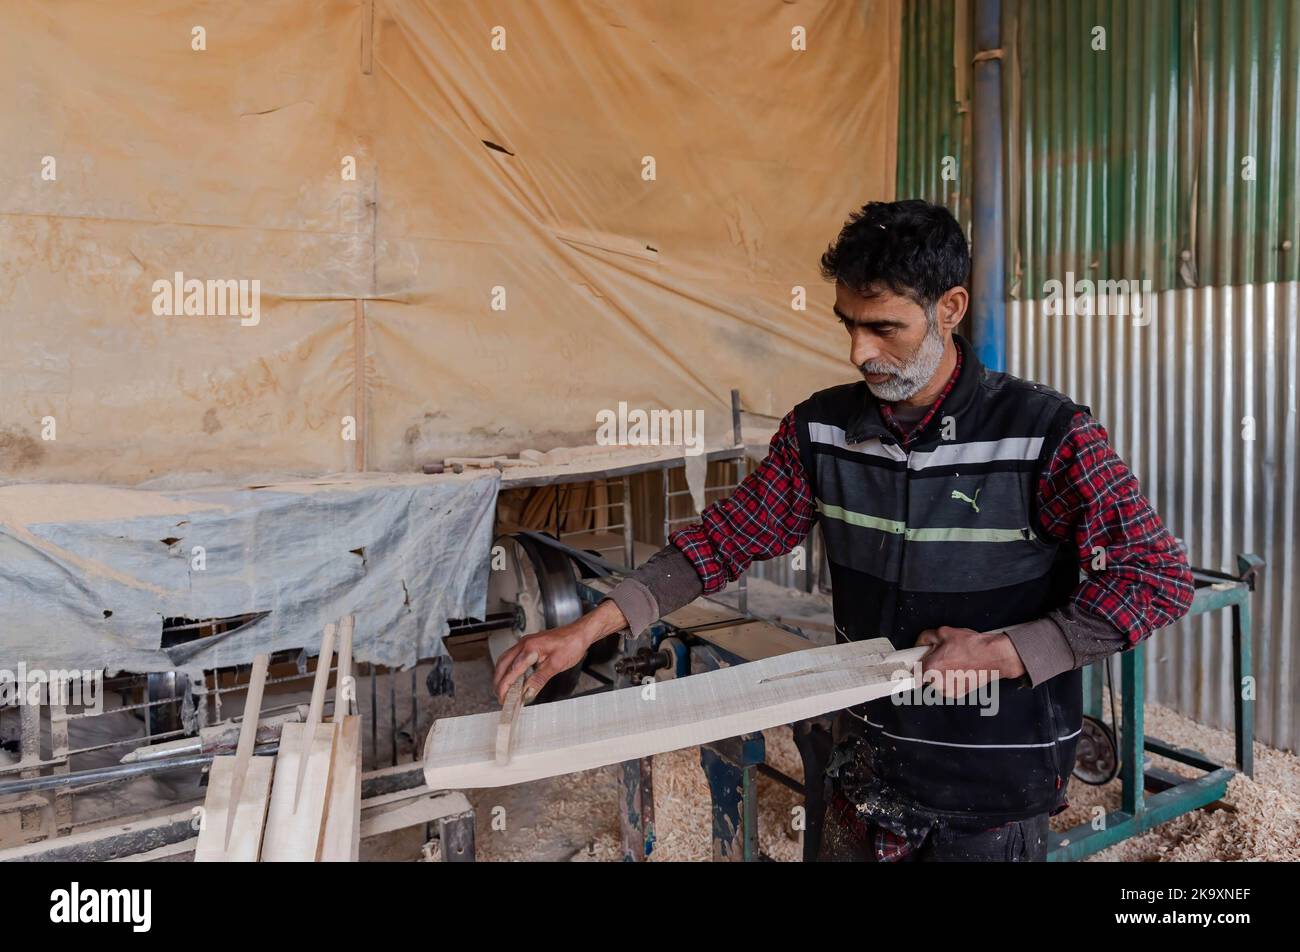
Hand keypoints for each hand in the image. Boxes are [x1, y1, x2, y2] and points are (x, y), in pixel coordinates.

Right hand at [493, 600, 627, 703]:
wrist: (580, 633)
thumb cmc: (571, 644)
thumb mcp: (556, 665)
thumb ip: (539, 679)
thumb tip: (527, 693)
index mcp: (529, 648)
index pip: (512, 671)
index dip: (505, 687)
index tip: (502, 699)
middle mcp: (524, 644)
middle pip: (503, 664)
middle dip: (498, 682)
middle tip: (500, 697)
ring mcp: (525, 643)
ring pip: (505, 660)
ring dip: (501, 675)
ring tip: (503, 690)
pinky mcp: (529, 645)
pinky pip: (513, 657)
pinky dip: (509, 669)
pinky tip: (512, 677)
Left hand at [914, 626, 1025, 697]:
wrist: (994, 657)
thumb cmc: (971, 646)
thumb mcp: (944, 633)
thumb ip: (925, 638)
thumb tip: (918, 644)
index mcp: (930, 669)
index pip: (912, 673)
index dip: (913, 667)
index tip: (909, 668)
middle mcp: (937, 683)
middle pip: (925, 676)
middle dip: (931, 667)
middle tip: (943, 657)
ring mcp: (947, 691)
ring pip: (936, 683)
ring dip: (941, 675)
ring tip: (955, 663)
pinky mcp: (957, 695)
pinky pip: (947, 687)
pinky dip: (951, 681)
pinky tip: (960, 670)